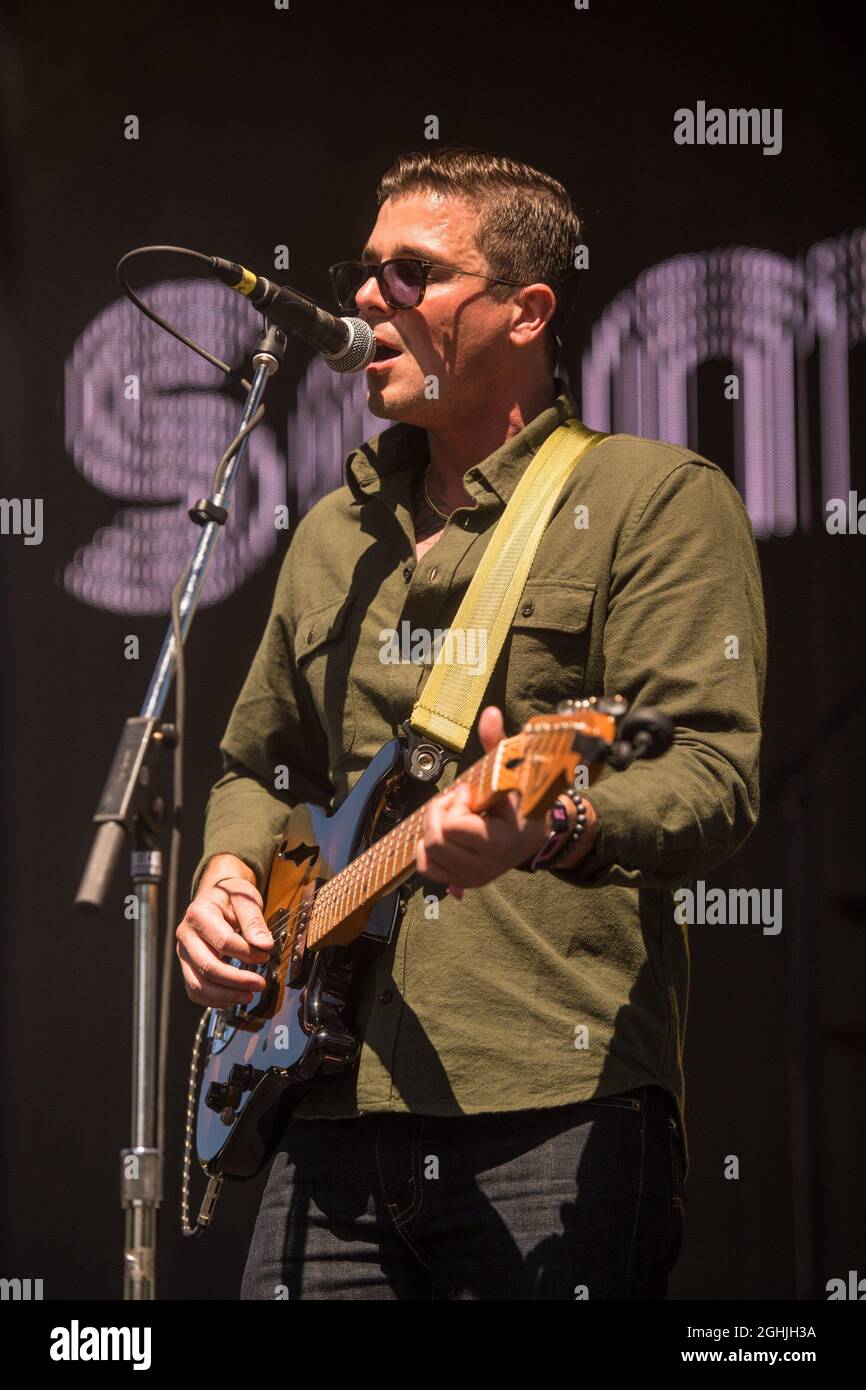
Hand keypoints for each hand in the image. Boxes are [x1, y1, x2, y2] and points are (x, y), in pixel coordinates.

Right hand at [176, 854, 274, 1006]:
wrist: (216, 895)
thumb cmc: (231, 895)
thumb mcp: (245, 898)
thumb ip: (254, 921)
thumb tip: (264, 945)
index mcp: (199, 913)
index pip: (223, 941)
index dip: (247, 953)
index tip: (266, 955)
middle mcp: (185, 934)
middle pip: (207, 966)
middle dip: (236, 980)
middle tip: (260, 984)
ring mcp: (183, 953)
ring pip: (198, 984)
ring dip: (225, 995)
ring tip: (248, 996)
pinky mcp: (187, 965)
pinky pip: (195, 990)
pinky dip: (213, 1000)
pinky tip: (233, 998)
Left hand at [414, 706, 550, 894]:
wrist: (536, 830)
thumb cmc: (522, 796)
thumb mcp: (512, 768)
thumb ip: (497, 743)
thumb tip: (489, 713)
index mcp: (502, 839)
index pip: (454, 827)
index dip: (454, 803)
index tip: (469, 791)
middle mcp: (488, 864)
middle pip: (435, 840)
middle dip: (438, 813)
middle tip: (456, 799)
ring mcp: (476, 876)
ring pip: (429, 855)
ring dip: (433, 829)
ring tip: (453, 815)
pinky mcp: (465, 881)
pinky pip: (428, 869)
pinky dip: (427, 849)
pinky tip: (444, 832)